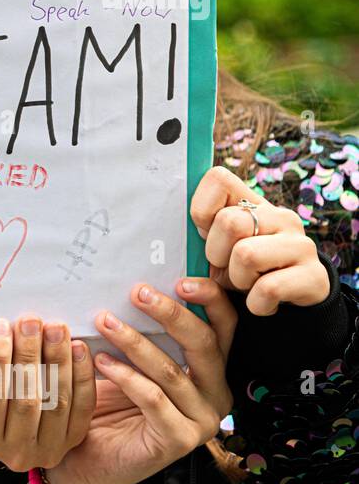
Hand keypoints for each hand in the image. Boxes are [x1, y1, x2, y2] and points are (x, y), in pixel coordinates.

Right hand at [0, 316, 95, 470]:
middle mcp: (16, 451)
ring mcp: (48, 449)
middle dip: (28, 354)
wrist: (16, 430)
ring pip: (56, 401)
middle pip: (25, 399)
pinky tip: (78, 348)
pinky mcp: (74, 440)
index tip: (1, 326)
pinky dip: (82, 374)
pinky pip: (82, 405)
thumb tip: (5, 329)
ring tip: (55, 328)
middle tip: (31, 322)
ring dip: (58, 360)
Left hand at [45, 278, 236, 483]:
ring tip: (104, 321)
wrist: (87, 457)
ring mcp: (202, 419)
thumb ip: (141, 327)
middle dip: (171, 314)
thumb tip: (129, 281)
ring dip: (134, 341)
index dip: (209, 299)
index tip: (179, 279)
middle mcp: (216, 393)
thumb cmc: (108, 401)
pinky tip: (100, 360)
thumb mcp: (128, 358)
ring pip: (172, 370)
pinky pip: (152, 398)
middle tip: (137, 292)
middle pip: (205, 344)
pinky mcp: (181, 439)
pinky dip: (124, 375)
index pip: (224, 327)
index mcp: (211, 369)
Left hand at [191, 165, 329, 314]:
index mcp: (252, 203)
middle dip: (216, 255)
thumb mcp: (218, 251)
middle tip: (226, 268)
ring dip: (237, 280)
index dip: (202, 210)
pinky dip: (256, 304)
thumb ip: (201, 238)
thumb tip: (170, 249)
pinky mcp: (314, 276)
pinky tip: (263, 302)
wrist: (291, 303)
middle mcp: (280, 217)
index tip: (204, 234)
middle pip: (229, 222)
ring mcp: (301, 244)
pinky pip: (267, 289)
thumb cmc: (242, 272)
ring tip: (246, 284)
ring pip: (246, 255)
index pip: (218, 179)